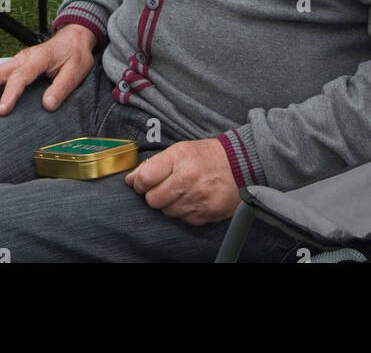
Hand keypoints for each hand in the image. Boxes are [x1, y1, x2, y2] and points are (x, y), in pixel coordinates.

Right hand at [0, 25, 97, 116]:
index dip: (10, 94)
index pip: (20, 77)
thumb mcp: (76, 70)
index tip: (2, 111)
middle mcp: (24, 58)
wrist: (74, 38)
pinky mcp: (17, 66)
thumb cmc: (75, 54)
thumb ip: (62, 87)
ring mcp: (18, 61)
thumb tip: (47, 105)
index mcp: (38, 58)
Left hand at [125, 139, 240, 225]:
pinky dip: (184, 212)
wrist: (239, 165)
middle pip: (153, 199)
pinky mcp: (205, 214)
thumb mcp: (180, 150)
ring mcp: (197, 198)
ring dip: (170, 204)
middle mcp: (187, 179)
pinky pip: (182, 219)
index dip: (139, 182)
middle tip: (164, 187)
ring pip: (167, 212)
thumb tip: (131, 179)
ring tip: (181, 191)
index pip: (145, 178)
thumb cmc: (206, 156)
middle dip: (154, 195)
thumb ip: (154, 164)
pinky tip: (192, 199)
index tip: (142, 182)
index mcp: (179, 158)